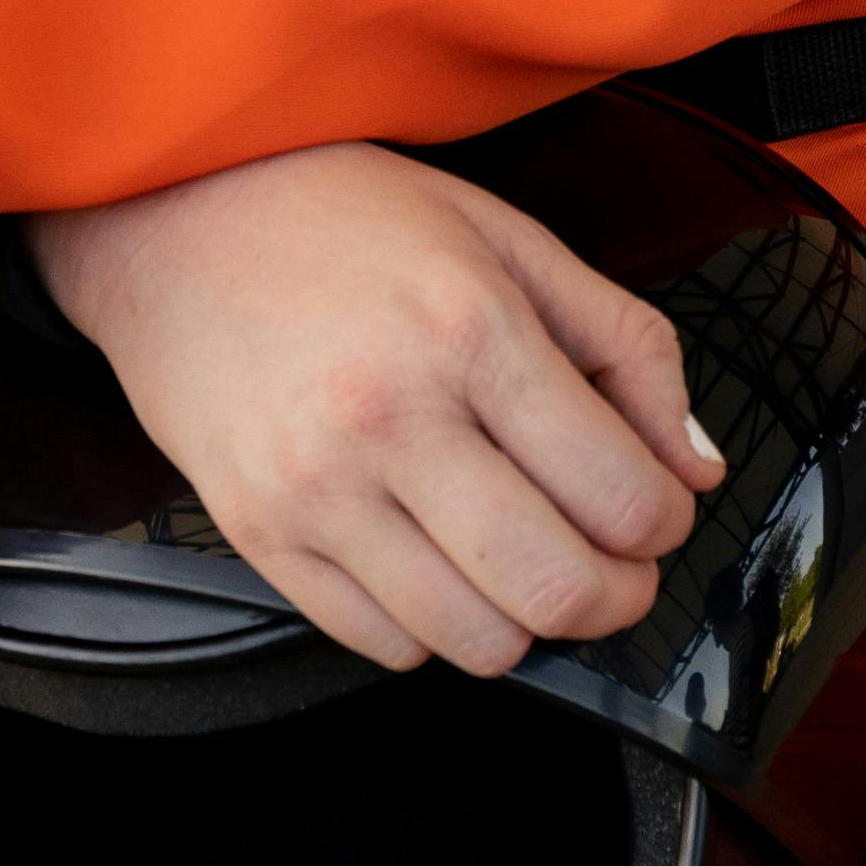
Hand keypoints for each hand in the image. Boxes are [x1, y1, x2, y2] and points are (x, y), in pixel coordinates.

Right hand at [31, 145, 721, 677]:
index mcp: (473, 332)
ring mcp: (316, 488)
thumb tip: (695, 465)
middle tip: (616, 563)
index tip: (656, 508)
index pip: (622, 496)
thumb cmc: (343, 219)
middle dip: (618, 596)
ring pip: (478, 640)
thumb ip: (627, 347)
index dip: (665, 523)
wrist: (170, 219)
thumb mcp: (511, 240)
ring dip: (528, 622)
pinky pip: (385, 645)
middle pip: (558, 588)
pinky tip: (438, 562)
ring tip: (526, 564)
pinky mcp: (257, 535)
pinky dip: (436, 627)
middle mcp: (392, 418)